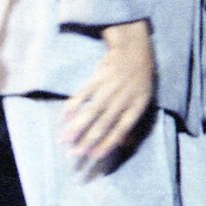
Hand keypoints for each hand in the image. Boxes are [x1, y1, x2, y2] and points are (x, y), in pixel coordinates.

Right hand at [62, 19, 154, 160]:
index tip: (93, 157)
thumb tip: (124, 144)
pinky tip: (63, 119)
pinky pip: (83, 94)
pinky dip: (72, 106)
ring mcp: (110, 87)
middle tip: (74, 155)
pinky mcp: (98, 77)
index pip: (122, 128)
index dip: (108, 143)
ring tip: (64, 141)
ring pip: (91, 110)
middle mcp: (124, 97)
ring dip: (76, 127)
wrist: (134, 49)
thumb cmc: (140, 78)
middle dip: (88, 141)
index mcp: (138, 104)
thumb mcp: (143, 98)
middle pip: (104, 123)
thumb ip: (131, 119)